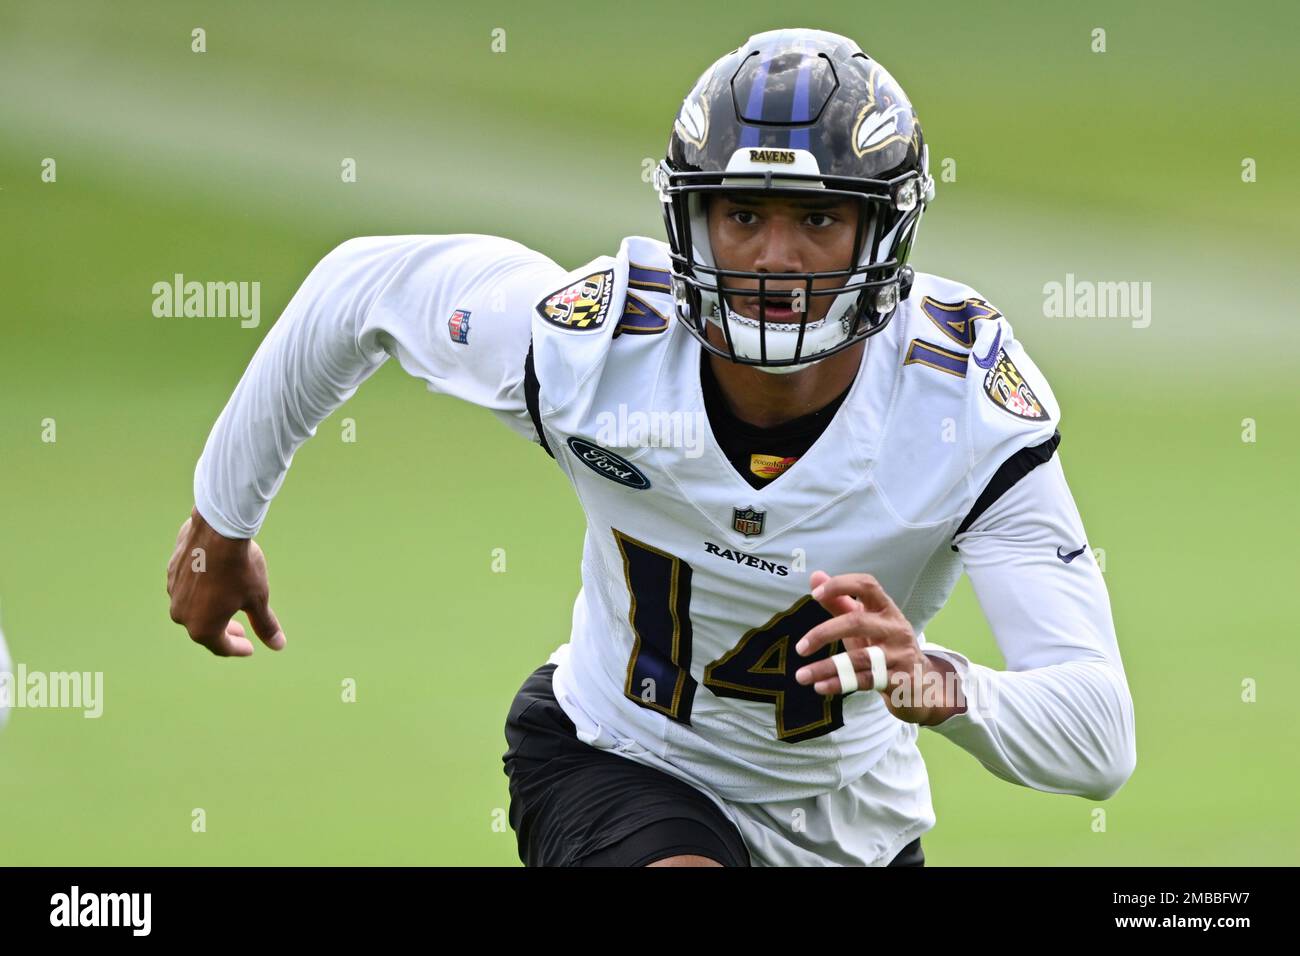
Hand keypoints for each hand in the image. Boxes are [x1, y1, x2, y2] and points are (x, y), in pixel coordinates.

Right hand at [167, 507, 286, 656]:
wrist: (218, 530)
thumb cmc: (240, 569)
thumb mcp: (257, 599)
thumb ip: (264, 624)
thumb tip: (278, 645)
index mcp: (202, 627)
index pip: (222, 647)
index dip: (238, 648)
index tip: (250, 648)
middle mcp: (181, 614)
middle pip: (204, 630)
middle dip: (225, 632)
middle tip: (242, 630)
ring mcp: (173, 592)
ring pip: (194, 608)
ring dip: (211, 610)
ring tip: (228, 606)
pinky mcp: (171, 572)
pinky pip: (187, 588)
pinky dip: (202, 591)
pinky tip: (215, 582)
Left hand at [793, 570, 961, 724]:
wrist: (923, 684)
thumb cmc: (885, 646)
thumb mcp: (864, 624)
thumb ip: (840, 602)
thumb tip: (815, 576)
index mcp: (886, 609)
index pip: (867, 585)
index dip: (840, 585)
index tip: (814, 595)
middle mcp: (896, 628)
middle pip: (857, 622)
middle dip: (824, 633)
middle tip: (800, 648)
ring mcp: (900, 655)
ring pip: (859, 659)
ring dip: (826, 667)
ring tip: (800, 675)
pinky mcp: (900, 680)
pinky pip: (865, 680)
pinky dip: (839, 683)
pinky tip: (819, 686)